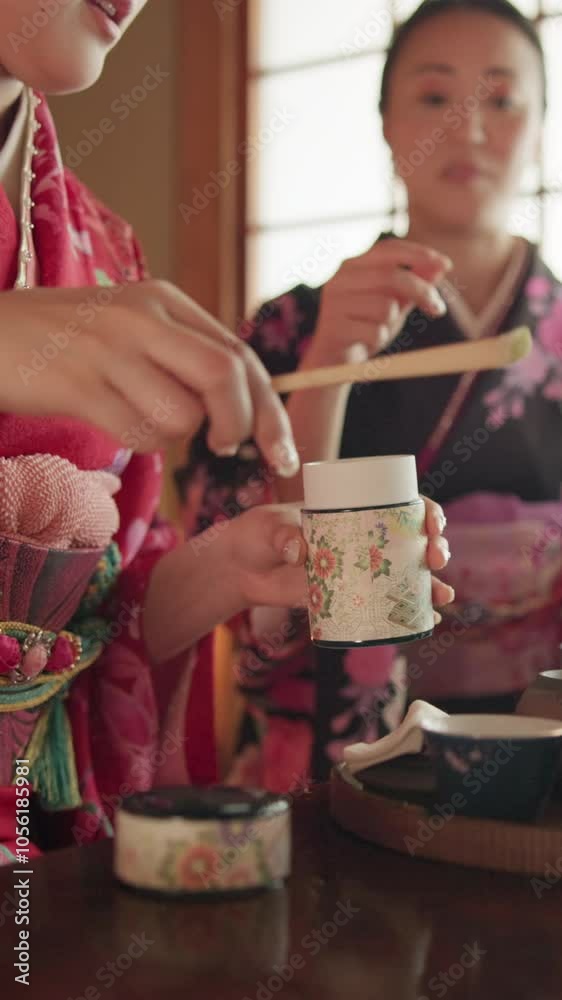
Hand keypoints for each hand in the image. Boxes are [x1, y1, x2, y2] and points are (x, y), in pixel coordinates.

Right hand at [0, 281, 298, 474]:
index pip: (239, 355)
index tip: (282, 452)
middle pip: (224, 376)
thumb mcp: (132, 325)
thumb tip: (244, 408)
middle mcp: (142, 317)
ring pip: (182, 415)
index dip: (269, 409)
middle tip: (225, 449)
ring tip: (138, 417)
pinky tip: (112, 419)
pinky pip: (137, 433)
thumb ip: (185, 353)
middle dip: (240, 426)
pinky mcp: (78, 385)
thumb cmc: (69, 339)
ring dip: (173, 436)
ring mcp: (109, 349)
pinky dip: (139, 442)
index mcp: (164, 300)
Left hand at [230, 496, 453, 622]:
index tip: (431, 523)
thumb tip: (300, 549)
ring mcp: (359, 569)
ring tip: (443, 595)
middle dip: (435, 547)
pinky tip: (431, 621)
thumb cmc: (257, 535)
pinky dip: (411, 612)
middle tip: (435, 558)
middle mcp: (364, 538)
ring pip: (407, 574)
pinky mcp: (349, 597)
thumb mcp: (270, 527)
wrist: (239, 569)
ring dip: (432, 584)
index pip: (400, 505)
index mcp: (352, 511)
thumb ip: (283, 535)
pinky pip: (387, 603)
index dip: (425, 512)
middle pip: (413, 540)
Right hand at [304, 239, 451, 366]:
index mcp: (352, 265)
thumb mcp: (393, 302)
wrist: (332, 360)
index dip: (420, 254)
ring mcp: (334, 302)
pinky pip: (375, 331)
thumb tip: (440, 267)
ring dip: (392, 323)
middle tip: (438, 309)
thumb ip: (414, 284)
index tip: (447, 265)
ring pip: (385, 307)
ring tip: (377, 330)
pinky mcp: (334, 327)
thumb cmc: (363, 327)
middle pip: (392, 276)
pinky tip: (365, 342)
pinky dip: (378, 339)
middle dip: (422, 292)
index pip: (389, 249)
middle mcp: (339, 278)